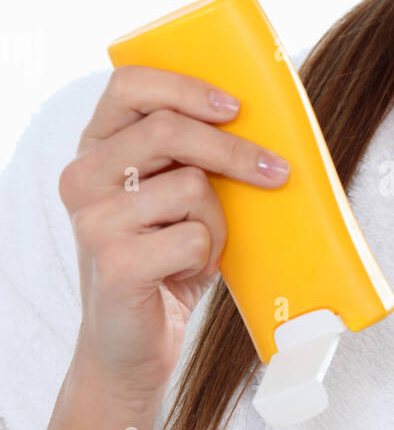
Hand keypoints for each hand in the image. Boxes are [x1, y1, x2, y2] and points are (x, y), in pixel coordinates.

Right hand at [59, 63, 292, 399]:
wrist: (131, 344)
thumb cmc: (163, 261)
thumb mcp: (172, 198)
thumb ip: (189, 157)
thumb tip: (261, 121)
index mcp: (94, 149)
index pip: (129, 85)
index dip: (185, 86)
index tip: (234, 107)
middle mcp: (82, 177)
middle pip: (170, 129)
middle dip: (233, 150)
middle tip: (275, 171)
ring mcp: (93, 220)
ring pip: (191, 186)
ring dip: (216, 222)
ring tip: (198, 247)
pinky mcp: (114, 263)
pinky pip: (194, 237)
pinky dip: (207, 256)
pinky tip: (183, 274)